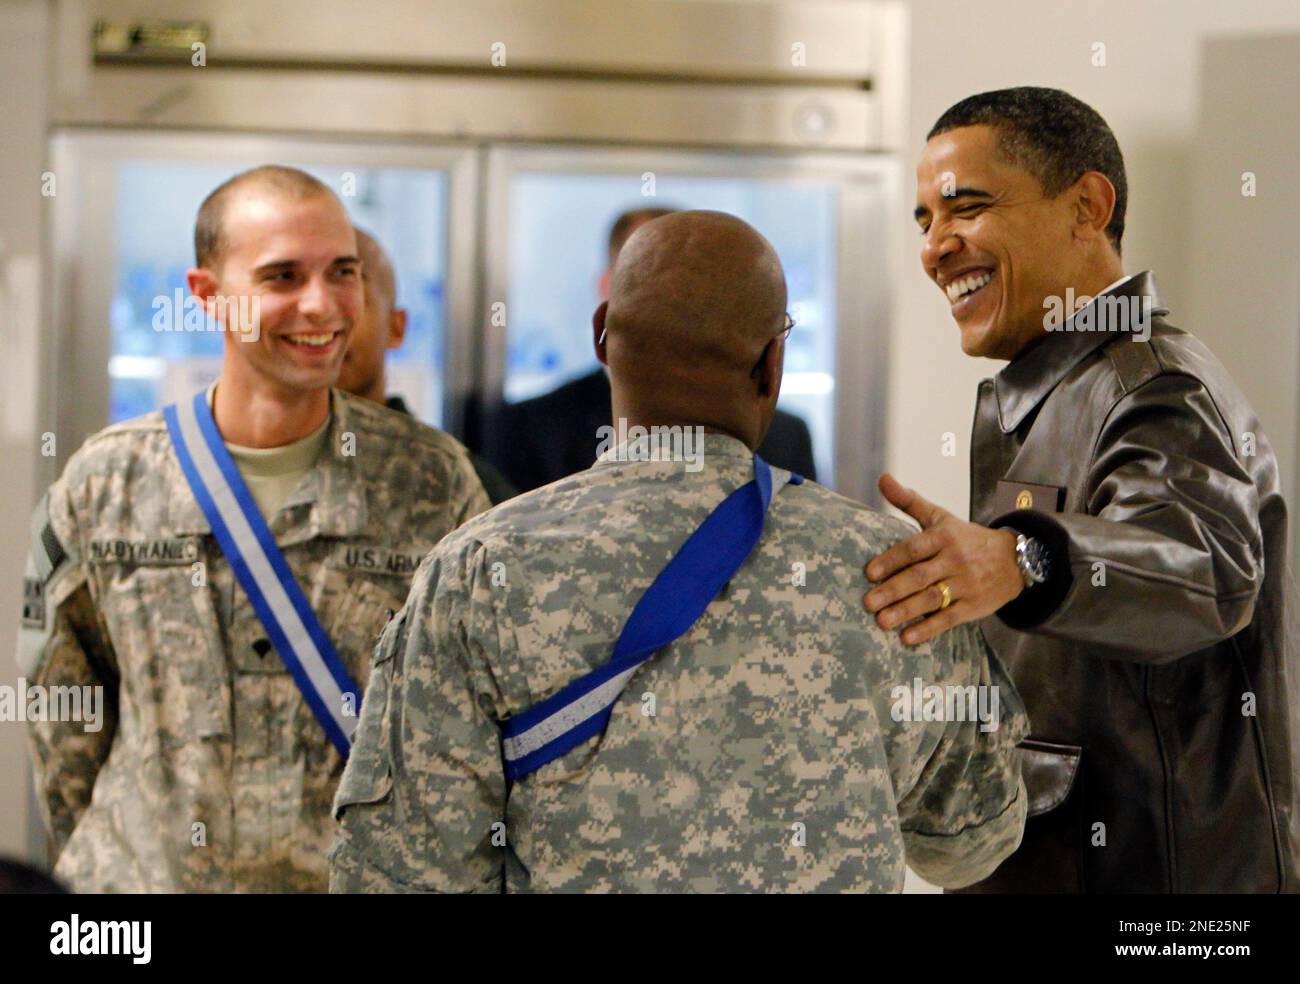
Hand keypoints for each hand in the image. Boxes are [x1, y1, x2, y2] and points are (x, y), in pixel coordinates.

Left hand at [864, 473, 1023, 644]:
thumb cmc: (967, 538)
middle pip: (920, 576)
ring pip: (932, 599)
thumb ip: (909, 501)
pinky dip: (928, 629)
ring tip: (882, 621)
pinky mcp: (974, 606)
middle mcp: (954, 560)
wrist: (1016, 559)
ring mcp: (965, 584)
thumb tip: (883, 478)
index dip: (891, 559)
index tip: (870, 572)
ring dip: (906, 611)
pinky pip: (949, 619)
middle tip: (868, 602)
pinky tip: (907, 638)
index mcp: (943, 537)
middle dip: (893, 590)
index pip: (914, 548)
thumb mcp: (940, 517)